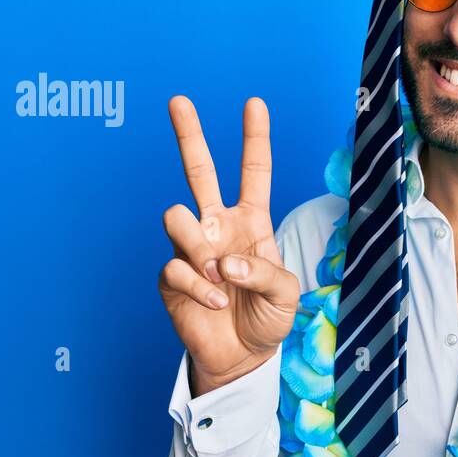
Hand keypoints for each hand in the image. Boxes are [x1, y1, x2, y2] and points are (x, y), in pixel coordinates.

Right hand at [158, 95, 300, 395]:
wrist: (242, 356)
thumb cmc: (267, 318)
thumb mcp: (285, 295)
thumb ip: (262, 272)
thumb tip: (225, 263)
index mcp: (250, 221)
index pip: (253, 172)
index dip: (254, 138)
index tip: (254, 103)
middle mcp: (217, 226)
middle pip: (198, 171)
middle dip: (188, 135)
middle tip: (179, 100)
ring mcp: (192, 248)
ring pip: (177, 217)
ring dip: (200, 248)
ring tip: (222, 279)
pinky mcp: (172, 276)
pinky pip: (176, 266)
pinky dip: (200, 287)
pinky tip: (216, 303)